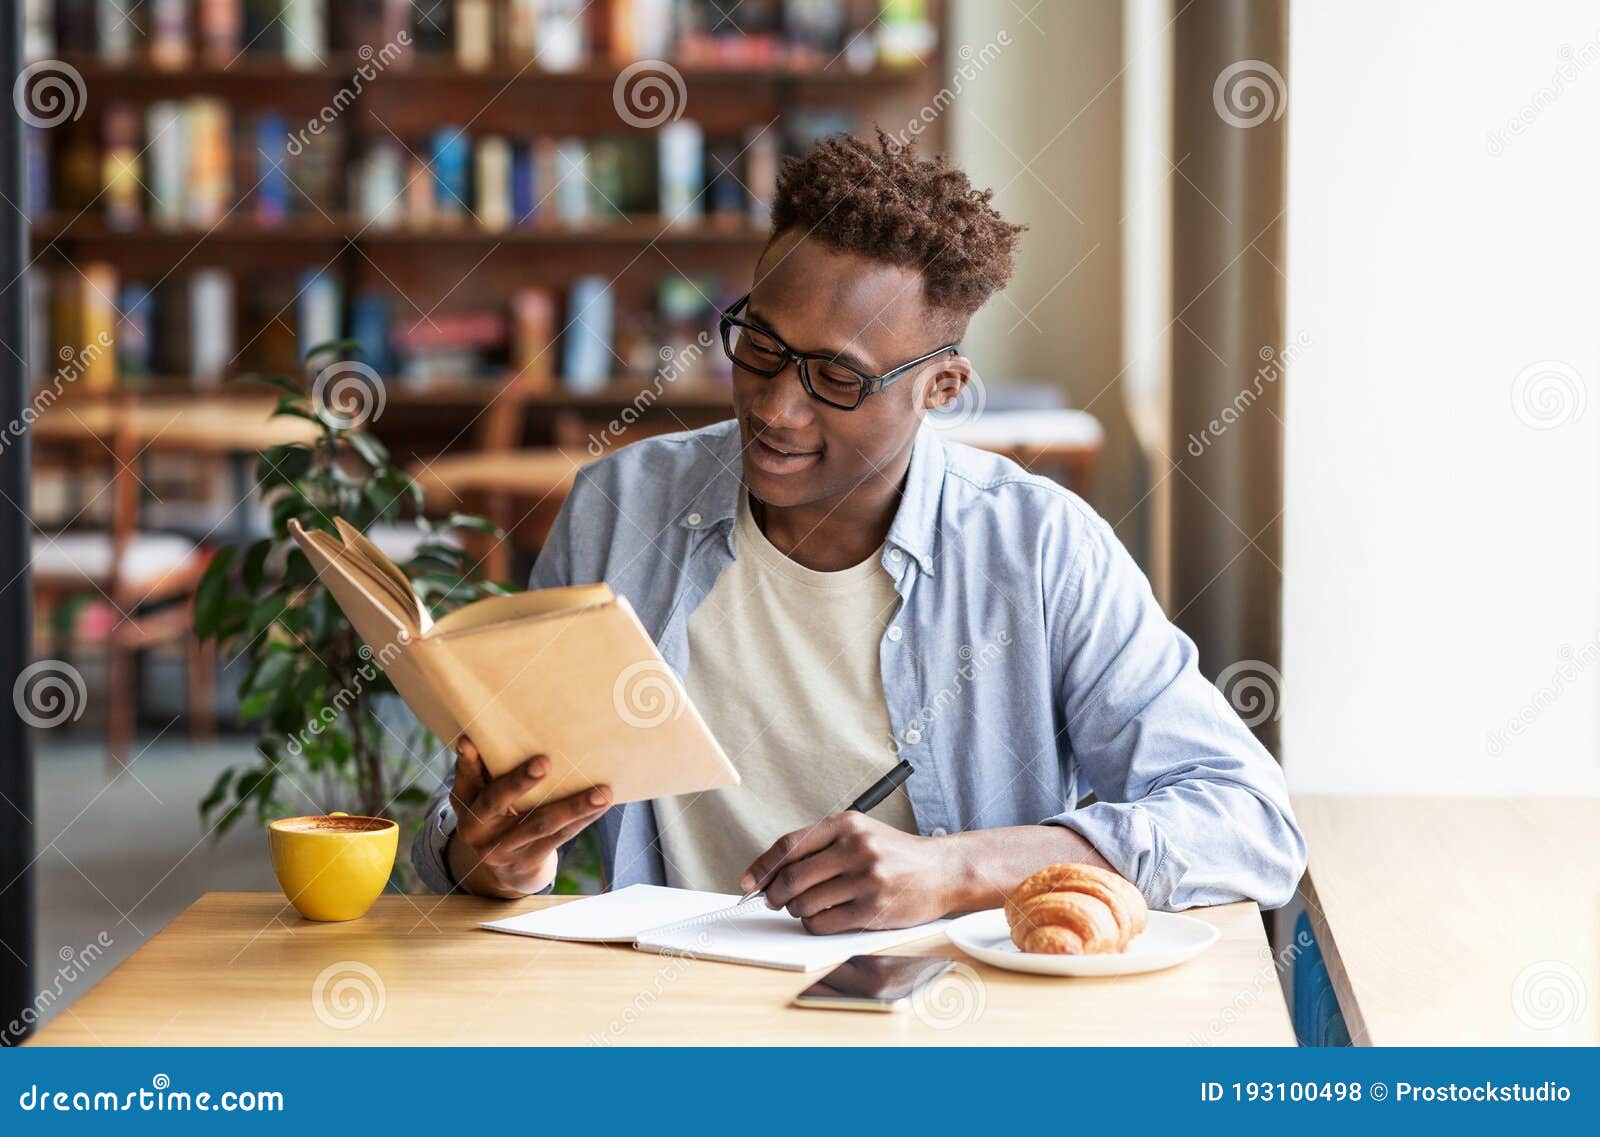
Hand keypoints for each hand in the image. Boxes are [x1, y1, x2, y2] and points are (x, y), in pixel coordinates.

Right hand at [445, 738, 610, 898]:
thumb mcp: (483, 794)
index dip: (467, 762)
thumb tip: (480, 737)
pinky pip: (558, 838)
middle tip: (544, 762)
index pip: (464, 778)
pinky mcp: (527, 861)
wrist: (508, 868)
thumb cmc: (501, 813)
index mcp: (464, 802)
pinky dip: (582, 819)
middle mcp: (475, 828)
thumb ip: (485, 769)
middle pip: (495, 801)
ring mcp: (500, 849)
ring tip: (601, 792)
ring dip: (573, 806)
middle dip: (519, 781)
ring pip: (539, 824)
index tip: (468, 742)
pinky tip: (601, 805)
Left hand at [739, 812, 956, 933]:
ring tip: (808, 907)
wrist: (942, 871)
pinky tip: (825, 917)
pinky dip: (815, 924)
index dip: (762, 867)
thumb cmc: (893, 854)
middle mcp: (856, 848)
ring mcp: (866, 879)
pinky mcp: (873, 909)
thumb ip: (817, 847)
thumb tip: (768, 873)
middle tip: (775, 899)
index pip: (789, 845)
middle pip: (792, 877)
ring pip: (805, 903)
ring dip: (797, 911)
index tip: (748, 881)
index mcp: (847, 824)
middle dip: (775, 894)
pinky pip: (824, 923)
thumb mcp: (858, 834)